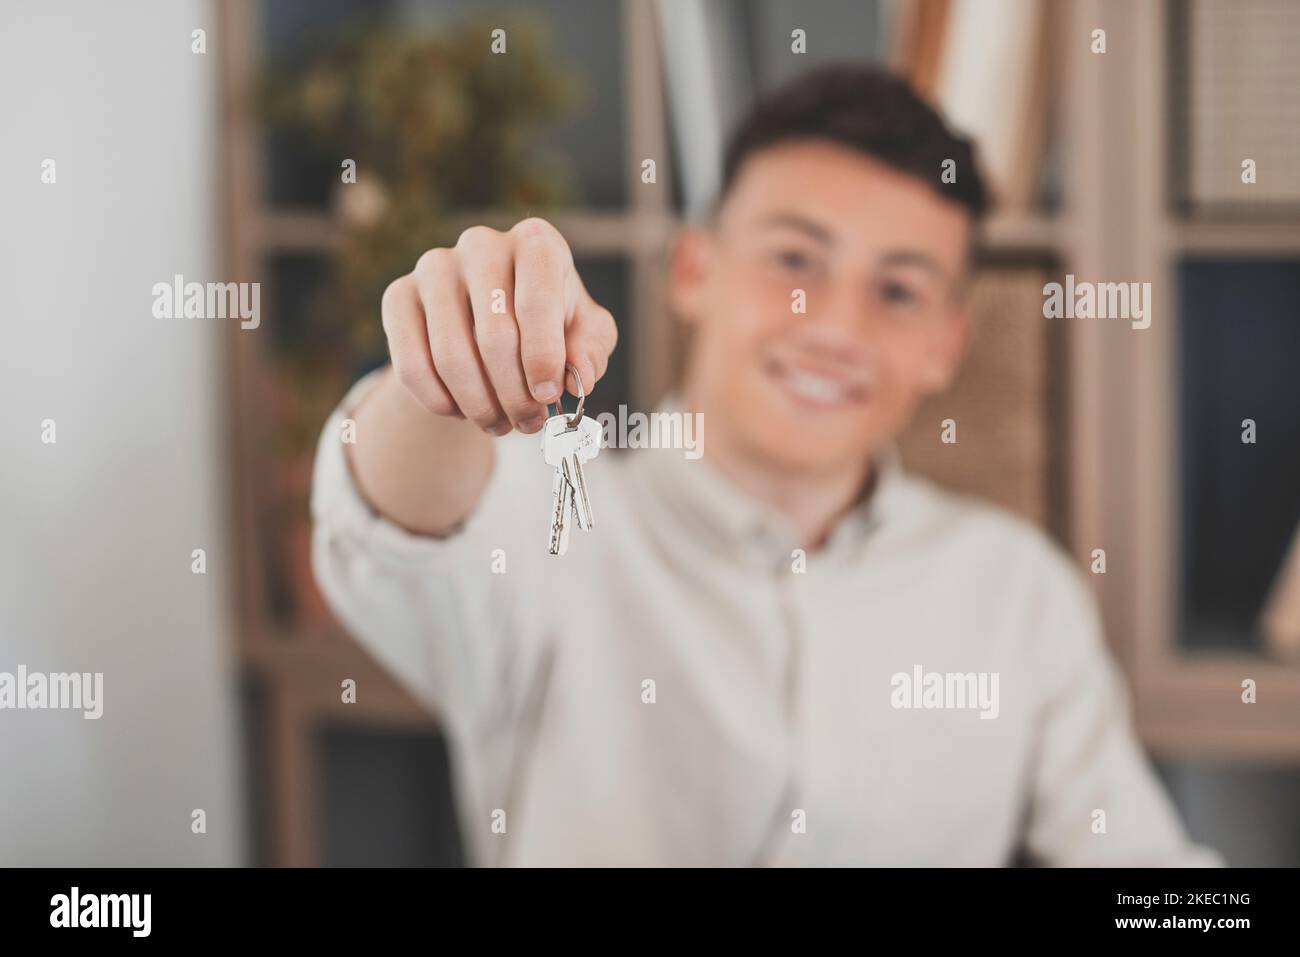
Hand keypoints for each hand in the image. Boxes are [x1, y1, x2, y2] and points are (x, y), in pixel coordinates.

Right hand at [381, 217, 617, 434]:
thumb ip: (590, 351)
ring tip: (500, 423)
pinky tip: (462, 410)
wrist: (486, 323)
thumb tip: (579, 377)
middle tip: (528, 422)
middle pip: (495, 337)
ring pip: (451, 357)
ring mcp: (434, 267)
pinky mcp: (397, 295)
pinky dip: (441, 402)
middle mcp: (482, 244)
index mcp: (535, 243)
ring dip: (480, 406)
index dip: (544, 358)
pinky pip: (412, 366)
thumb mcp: (584, 334)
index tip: (548, 396)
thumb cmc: (547, 324)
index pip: (538, 300)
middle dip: (516, 395)